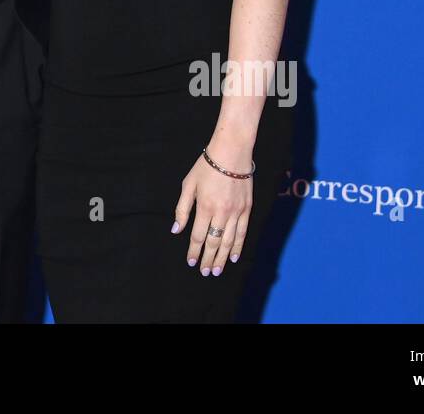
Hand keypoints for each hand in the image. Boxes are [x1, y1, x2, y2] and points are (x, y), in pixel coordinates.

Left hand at [172, 144, 252, 276]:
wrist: (231, 152)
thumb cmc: (207, 166)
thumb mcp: (188, 184)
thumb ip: (182, 209)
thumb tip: (176, 230)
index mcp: (205, 207)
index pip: (197, 235)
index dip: (193, 250)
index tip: (190, 261)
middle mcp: (221, 212)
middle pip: (214, 242)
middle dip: (208, 259)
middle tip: (204, 272)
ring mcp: (236, 212)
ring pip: (229, 241)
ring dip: (222, 258)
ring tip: (217, 270)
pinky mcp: (247, 209)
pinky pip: (243, 232)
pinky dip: (239, 246)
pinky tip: (234, 257)